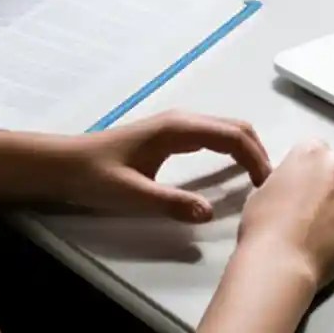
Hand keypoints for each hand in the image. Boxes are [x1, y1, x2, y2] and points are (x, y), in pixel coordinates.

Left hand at [62, 110, 270, 221]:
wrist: (64, 163)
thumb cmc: (95, 176)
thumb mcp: (132, 195)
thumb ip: (171, 203)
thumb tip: (208, 213)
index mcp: (179, 129)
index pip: (232, 137)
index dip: (255, 158)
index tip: (266, 184)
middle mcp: (183, 120)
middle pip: (236, 127)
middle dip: (258, 151)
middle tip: (269, 183)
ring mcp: (178, 125)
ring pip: (227, 129)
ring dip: (248, 149)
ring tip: (258, 178)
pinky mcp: (173, 134)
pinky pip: (215, 135)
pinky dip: (234, 149)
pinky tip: (234, 169)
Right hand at [237, 139, 333, 286]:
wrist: (280, 261)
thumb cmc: (262, 223)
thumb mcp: (264, 189)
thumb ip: (286, 180)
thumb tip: (293, 188)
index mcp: (311, 152)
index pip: (315, 150)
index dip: (307, 169)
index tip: (300, 185)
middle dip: (329, 183)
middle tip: (312, 207)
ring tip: (322, 230)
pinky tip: (331, 244)